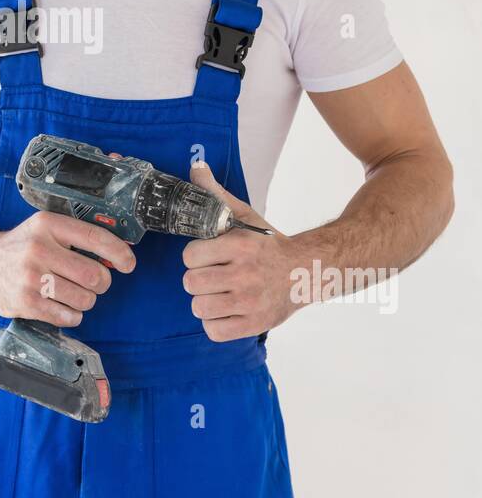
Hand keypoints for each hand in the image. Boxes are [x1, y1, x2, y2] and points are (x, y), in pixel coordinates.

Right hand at [0, 210, 135, 327]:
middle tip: (94, 283)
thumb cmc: (19, 247)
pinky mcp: (26, 303)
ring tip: (72, 294)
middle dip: (101, 283)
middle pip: (94, 275)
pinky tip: (61, 306)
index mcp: (48, 225)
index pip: (95, 238)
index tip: (128, 264)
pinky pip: (67, 317)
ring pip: (84, 299)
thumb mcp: (43, 229)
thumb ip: (75, 237)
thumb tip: (114, 256)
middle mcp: (39, 249)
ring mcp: (31, 278)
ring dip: (85, 301)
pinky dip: (72, 315)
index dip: (119, 253)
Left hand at [182, 162, 296, 340]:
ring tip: (220, 294)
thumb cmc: (268, 244)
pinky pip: (214, 331)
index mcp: (241, 246)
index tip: (207, 256)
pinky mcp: (254, 325)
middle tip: (213, 276)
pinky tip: (226, 311)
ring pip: (199, 308)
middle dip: (198, 279)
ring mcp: (250, 302)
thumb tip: (195, 166)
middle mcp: (245, 275)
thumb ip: (215, 193)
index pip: (190, 256)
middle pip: (191, 284)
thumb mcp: (244, 216)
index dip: (195, 257)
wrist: (306, 272)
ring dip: (206, 302)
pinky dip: (215, 323)